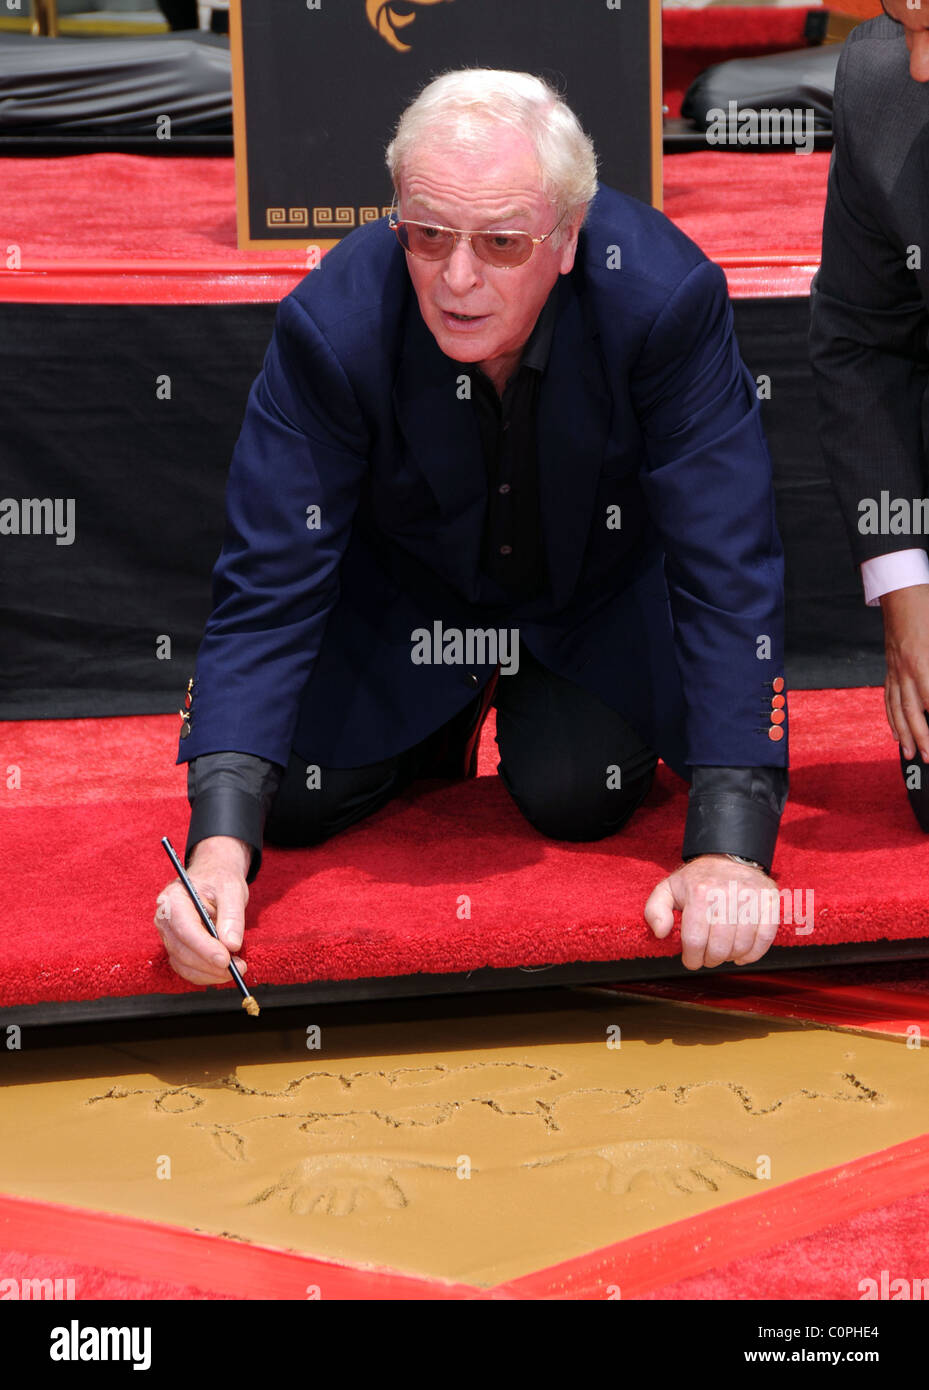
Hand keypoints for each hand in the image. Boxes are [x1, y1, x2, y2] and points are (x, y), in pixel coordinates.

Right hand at [154, 836, 251, 985]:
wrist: (213, 879)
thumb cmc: (219, 880)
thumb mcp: (232, 889)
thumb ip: (232, 915)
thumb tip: (231, 945)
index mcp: (173, 899)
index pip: (185, 928)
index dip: (204, 947)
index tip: (225, 960)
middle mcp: (165, 919)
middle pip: (182, 950)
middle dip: (210, 964)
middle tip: (239, 967)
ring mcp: (168, 936)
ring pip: (184, 964)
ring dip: (210, 973)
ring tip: (237, 968)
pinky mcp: (177, 949)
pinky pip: (187, 968)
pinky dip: (206, 974)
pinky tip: (225, 971)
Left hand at [644, 854, 779, 969]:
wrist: (728, 856)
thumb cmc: (697, 880)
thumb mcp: (668, 889)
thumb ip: (655, 910)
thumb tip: (661, 932)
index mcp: (700, 892)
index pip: (694, 940)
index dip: (691, 958)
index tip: (691, 960)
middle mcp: (727, 893)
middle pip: (719, 947)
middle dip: (710, 960)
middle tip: (707, 958)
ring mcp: (751, 897)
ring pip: (741, 946)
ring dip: (730, 958)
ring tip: (722, 954)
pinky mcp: (769, 901)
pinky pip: (765, 938)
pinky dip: (754, 954)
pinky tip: (741, 955)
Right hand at [880, 584, 928, 761]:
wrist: (902, 591)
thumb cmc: (927, 609)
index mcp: (922, 662)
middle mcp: (905, 670)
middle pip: (912, 712)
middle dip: (921, 738)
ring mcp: (894, 670)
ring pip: (897, 709)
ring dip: (904, 734)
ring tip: (910, 754)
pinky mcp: (890, 668)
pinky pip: (888, 698)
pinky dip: (891, 718)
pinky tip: (895, 732)